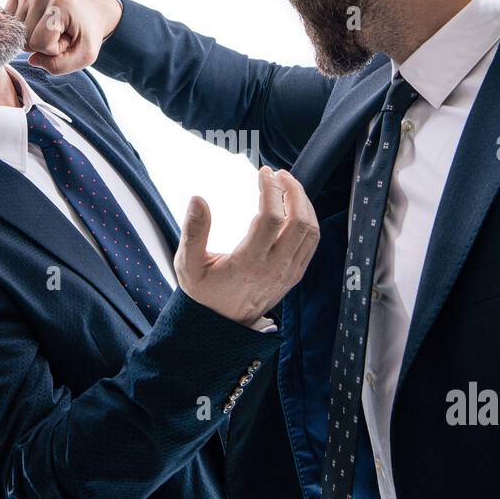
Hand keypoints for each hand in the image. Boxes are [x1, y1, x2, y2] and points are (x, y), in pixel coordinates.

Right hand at [4, 0, 122, 74]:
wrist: (91, 10)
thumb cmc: (87, 35)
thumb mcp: (83, 57)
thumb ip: (58, 66)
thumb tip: (31, 59)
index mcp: (59, 5)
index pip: (39, 43)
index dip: (53, 50)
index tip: (67, 39)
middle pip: (25, 39)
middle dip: (42, 44)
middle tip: (61, 33)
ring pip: (17, 33)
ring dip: (34, 36)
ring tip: (53, 27)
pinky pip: (11, 22)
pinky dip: (26, 28)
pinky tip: (41, 21)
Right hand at [175, 167, 319, 325]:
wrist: (221, 324)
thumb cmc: (204, 293)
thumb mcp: (188, 265)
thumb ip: (193, 232)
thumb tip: (198, 200)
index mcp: (248, 263)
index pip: (271, 218)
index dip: (271, 190)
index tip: (263, 173)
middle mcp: (274, 268)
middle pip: (299, 221)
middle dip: (293, 191)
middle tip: (280, 175)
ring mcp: (288, 272)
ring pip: (310, 231)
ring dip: (304, 204)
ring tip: (289, 187)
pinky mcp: (294, 275)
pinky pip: (311, 243)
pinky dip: (309, 220)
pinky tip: (296, 209)